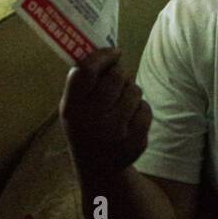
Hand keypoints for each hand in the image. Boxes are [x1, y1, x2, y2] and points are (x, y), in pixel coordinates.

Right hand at [60, 48, 151, 177]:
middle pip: (116, 77)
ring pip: (134, 90)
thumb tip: (106, 49)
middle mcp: (92, 121)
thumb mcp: (73, 107)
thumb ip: (82, 81)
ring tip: (121, 102)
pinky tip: (129, 119)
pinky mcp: (135, 142)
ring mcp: (116, 134)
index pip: (86, 71)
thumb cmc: (85, 126)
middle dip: (120, 72)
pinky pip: (146, 109)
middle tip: (119, 77)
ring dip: (131, 90)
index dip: (102, 56)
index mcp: (72, 109)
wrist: (98, 169)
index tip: (114, 51)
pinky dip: (140, 109)